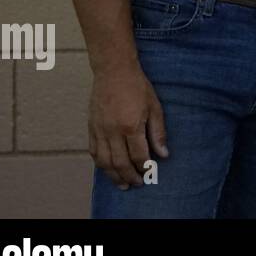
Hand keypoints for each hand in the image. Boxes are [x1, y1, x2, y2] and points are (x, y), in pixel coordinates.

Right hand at [88, 65, 167, 189]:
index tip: (149, 173)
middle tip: (137, 184)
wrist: (114, 71)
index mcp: (131, 126)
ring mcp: (100, 130)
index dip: (144, 167)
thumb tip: (164, 154)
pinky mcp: (91, 127)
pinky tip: (107, 168)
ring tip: (122, 183)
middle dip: (129, 176)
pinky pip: (93, 151)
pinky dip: (100, 163)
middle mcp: (113, 131)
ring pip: (103, 161)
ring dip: (113, 175)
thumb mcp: (154, 107)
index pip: (138, 155)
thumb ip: (158, 132)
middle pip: (119, 162)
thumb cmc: (137, 87)